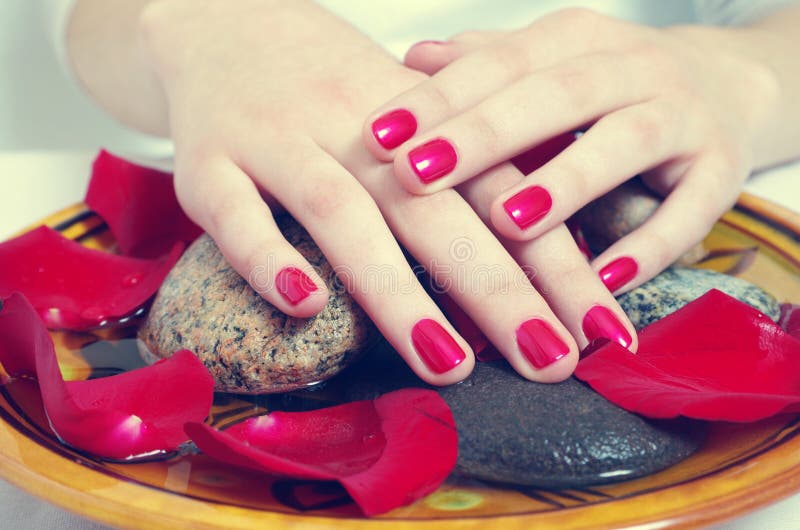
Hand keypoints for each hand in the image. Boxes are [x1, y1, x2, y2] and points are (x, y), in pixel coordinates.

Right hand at [137, 0, 632, 384]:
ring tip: (448, 363)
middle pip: (435, 208)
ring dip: (397, 290)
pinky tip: (306, 305)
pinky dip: (268, 257)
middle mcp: (352, 126)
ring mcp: (276, 139)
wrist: (224, 21)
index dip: (555, 262)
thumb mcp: (410, 115)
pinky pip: (234, 212)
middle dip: (499, 290)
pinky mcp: (206, 160)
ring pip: (341, 211)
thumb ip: (466, 175)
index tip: (602, 328)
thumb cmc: (332, 86)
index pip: (498, 193)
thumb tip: (542, 259)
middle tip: (552, 361)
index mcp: (415, 119)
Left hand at [362, 8, 778, 295]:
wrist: (726, 83)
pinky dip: (649, 246)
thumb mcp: (547, 65)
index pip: (499, 63)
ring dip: (567, 183)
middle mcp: (633, 67)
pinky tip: (602, 279)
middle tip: (416, 173)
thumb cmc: (607, 85)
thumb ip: (484, 65)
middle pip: (554, 96)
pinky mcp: (722, 172)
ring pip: (627, 142)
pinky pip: (690, 211)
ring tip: (507, 221)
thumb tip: (412, 60)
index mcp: (576, 40)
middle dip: (483, 136)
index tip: (375, 136)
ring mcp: (684, 116)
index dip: (438, 99)